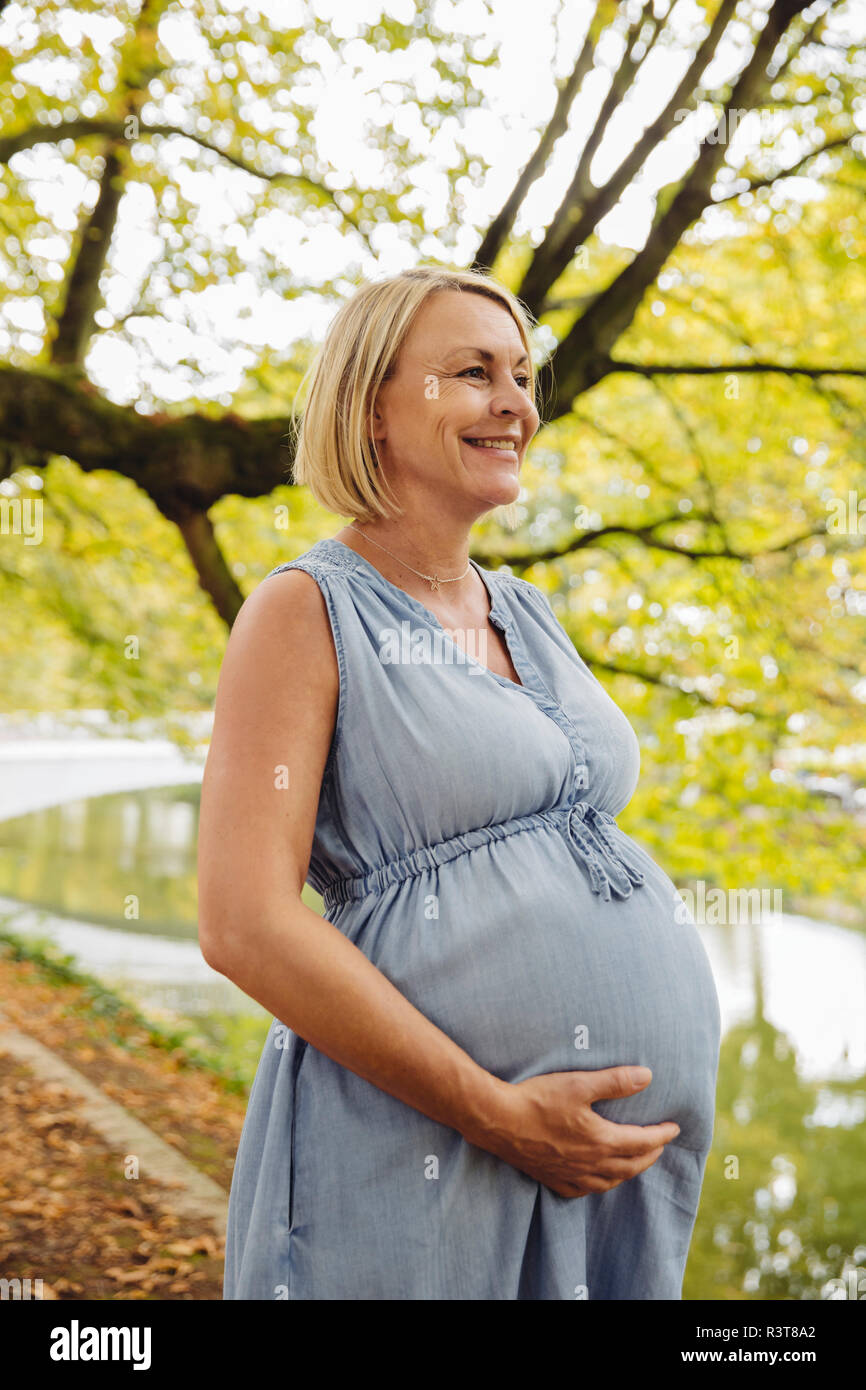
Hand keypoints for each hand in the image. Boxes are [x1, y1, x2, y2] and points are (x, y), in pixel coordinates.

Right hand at [469, 1066, 679, 1196]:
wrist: (498, 1121)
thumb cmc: (538, 1099)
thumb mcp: (579, 1084)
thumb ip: (615, 1081)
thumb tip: (647, 1076)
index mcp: (601, 1141)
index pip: (642, 1142)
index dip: (661, 1135)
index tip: (674, 1128)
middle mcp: (590, 1164)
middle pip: (631, 1165)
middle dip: (649, 1155)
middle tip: (659, 1144)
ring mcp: (571, 1175)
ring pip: (610, 1181)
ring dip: (628, 1171)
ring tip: (635, 1161)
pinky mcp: (552, 1179)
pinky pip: (583, 1190)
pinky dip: (599, 1184)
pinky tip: (597, 1179)